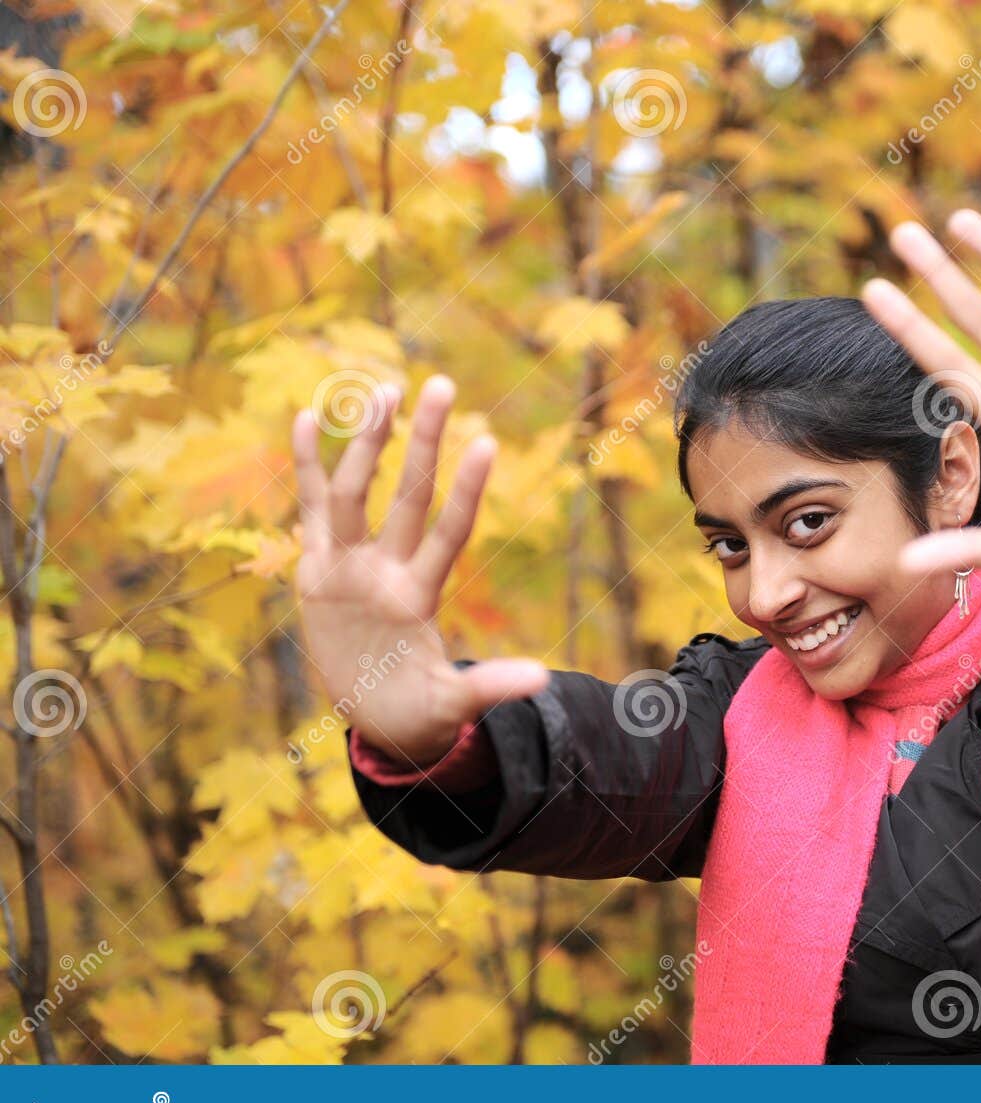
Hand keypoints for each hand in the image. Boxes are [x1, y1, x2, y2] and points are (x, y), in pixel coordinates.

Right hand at [291, 376, 548, 761]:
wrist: (380, 716)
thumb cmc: (420, 710)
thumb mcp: (453, 705)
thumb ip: (489, 688)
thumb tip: (544, 680)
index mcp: (418, 597)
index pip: (448, 532)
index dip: (466, 492)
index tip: (487, 442)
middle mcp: (386, 571)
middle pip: (406, 496)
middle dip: (421, 442)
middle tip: (440, 382)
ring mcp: (350, 568)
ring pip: (355, 494)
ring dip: (367, 443)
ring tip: (382, 389)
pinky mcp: (317, 573)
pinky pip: (310, 512)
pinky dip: (309, 467)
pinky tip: (311, 417)